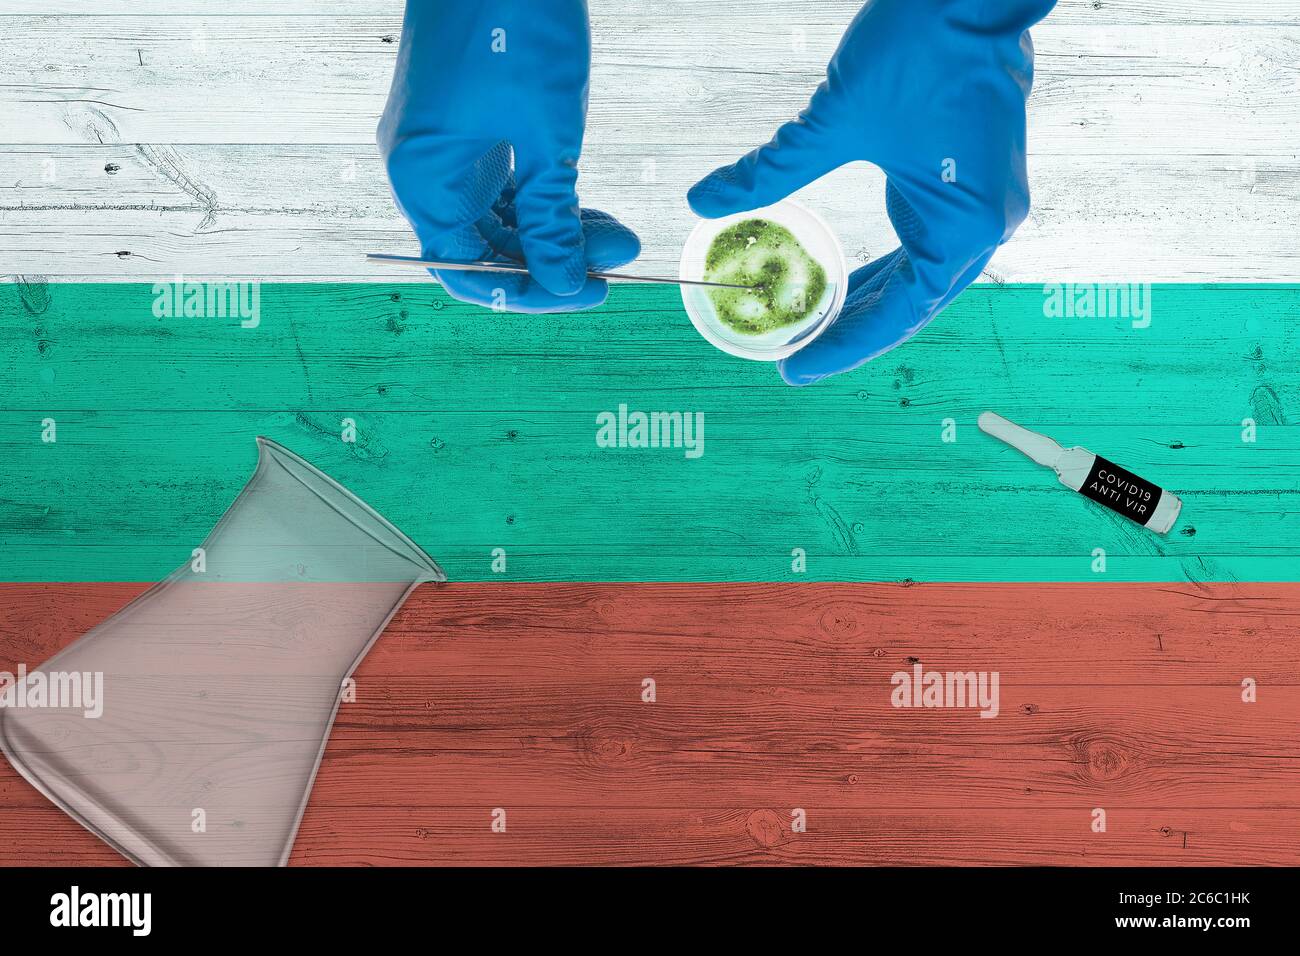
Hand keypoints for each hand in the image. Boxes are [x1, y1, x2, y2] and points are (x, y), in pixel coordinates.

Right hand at [378, 0, 639, 312]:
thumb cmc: (513, 24)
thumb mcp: (546, 136)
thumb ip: (552, 218)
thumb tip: (564, 284)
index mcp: (423, 179)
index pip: (467, 271)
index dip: (527, 292)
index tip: (585, 292)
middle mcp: (421, 168)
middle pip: (484, 247)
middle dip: (553, 258)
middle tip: (617, 259)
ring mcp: (441, 144)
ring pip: (497, 216)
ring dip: (554, 229)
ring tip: (616, 232)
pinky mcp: (462, 124)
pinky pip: (499, 182)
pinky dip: (541, 197)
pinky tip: (585, 204)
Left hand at [688, 0, 1055, 383]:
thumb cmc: (917, 47)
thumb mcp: (832, 120)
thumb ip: (769, 170)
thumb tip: (701, 200)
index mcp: (961, 228)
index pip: (897, 315)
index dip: (842, 348)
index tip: (793, 370)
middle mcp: (983, 228)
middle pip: (911, 306)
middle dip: (852, 332)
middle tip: (795, 357)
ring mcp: (984, 207)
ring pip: (920, 279)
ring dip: (870, 302)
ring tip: (815, 327)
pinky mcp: (974, 184)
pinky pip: (928, 244)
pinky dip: (889, 267)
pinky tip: (850, 281)